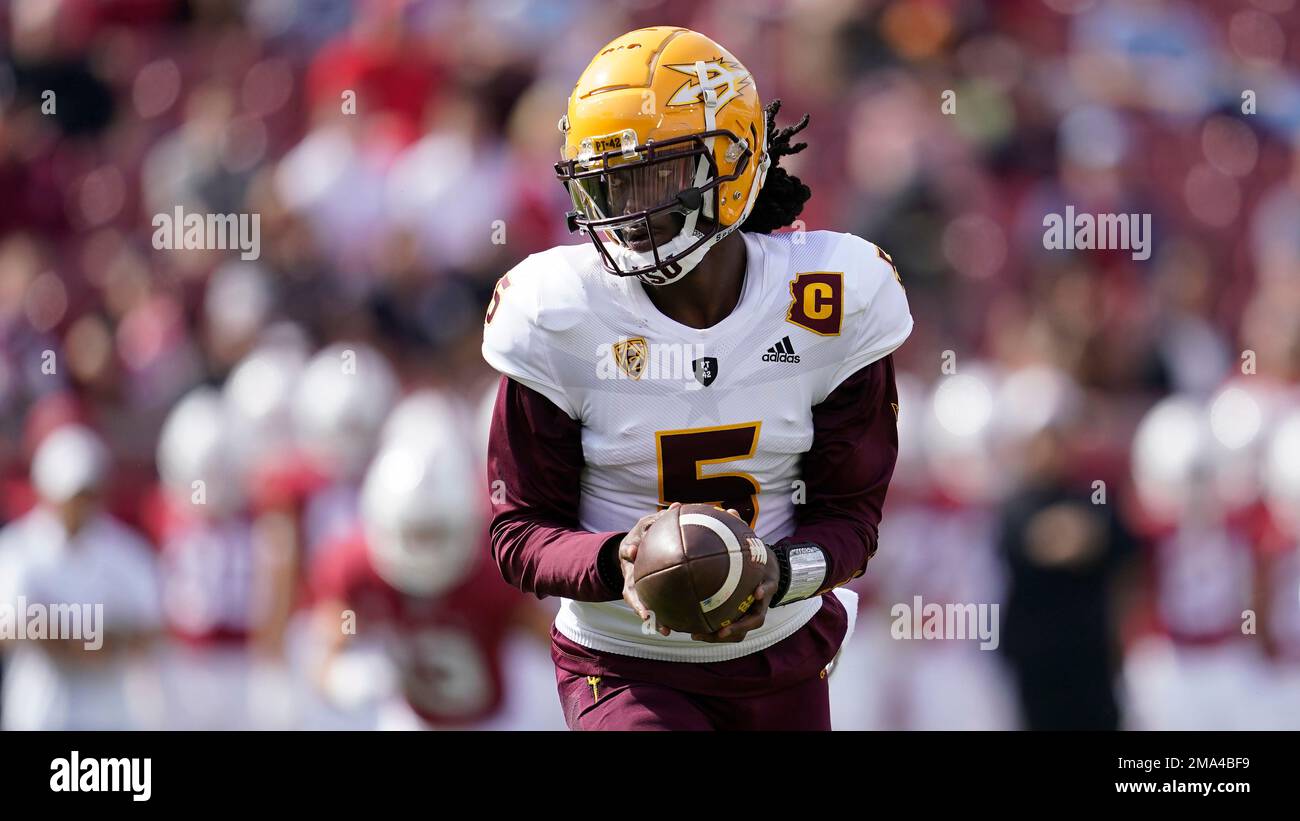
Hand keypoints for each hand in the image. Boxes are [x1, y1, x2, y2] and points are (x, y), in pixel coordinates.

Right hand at [617, 502, 676, 635]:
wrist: (631, 550)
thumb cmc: (646, 535)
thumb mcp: (650, 525)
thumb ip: (662, 519)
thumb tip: (677, 506)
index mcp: (631, 549)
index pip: (628, 548)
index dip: (629, 549)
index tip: (632, 551)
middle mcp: (629, 570)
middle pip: (629, 587)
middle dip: (637, 600)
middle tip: (645, 611)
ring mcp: (633, 584)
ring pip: (638, 602)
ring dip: (648, 616)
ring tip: (661, 628)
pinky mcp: (640, 594)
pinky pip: (649, 608)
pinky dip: (658, 619)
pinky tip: (670, 629)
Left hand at [690, 508, 779, 643]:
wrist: (769, 573)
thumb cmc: (756, 557)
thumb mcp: (753, 545)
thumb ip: (742, 530)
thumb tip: (730, 508)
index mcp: (765, 585)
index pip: (768, 591)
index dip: (763, 593)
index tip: (755, 593)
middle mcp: (760, 604)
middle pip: (754, 622)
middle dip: (737, 628)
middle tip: (719, 630)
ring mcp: (751, 615)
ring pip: (740, 633)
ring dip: (719, 637)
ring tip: (697, 636)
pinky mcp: (740, 620)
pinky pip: (726, 629)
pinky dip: (710, 632)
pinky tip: (689, 630)